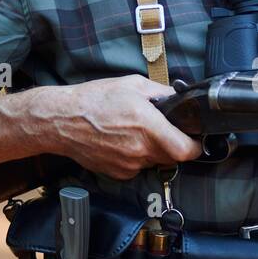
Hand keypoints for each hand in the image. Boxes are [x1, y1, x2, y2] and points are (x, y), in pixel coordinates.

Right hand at [32, 75, 201, 180]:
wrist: (62, 121)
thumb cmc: (95, 99)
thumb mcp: (133, 85)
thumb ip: (162, 93)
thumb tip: (180, 98)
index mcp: (148, 126)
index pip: (185, 150)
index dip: (195, 146)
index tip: (195, 139)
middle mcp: (140, 150)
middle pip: (172, 156)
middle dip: (173, 144)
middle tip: (163, 129)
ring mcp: (129, 164)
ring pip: (155, 161)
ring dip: (154, 150)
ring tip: (136, 132)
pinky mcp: (118, 173)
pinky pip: (139, 167)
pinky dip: (137, 157)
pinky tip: (123, 141)